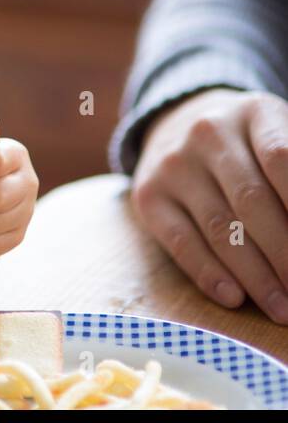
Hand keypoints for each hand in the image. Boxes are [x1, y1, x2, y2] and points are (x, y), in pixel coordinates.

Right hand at [132, 88, 287, 323]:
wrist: (179, 121)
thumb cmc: (252, 142)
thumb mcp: (281, 135)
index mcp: (253, 112)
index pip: (282, 159)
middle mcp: (208, 133)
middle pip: (252, 201)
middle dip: (286, 255)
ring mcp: (173, 164)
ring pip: (219, 228)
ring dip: (256, 277)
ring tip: (282, 309)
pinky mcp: (148, 195)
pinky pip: (180, 241)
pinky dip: (209, 274)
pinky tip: (235, 298)